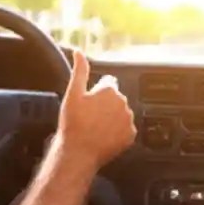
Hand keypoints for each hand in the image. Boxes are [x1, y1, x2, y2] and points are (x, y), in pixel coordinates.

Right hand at [55, 51, 136, 170]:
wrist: (78, 152)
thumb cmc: (72, 123)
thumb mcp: (73, 94)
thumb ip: (79, 70)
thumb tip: (79, 51)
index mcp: (110, 91)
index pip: (108, 84)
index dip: (97, 93)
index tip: (89, 104)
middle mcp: (123, 103)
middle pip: (115, 99)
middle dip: (106, 105)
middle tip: (90, 117)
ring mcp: (128, 120)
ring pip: (121, 114)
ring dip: (112, 118)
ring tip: (96, 128)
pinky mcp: (131, 135)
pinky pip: (125, 129)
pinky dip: (117, 132)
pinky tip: (104, 136)